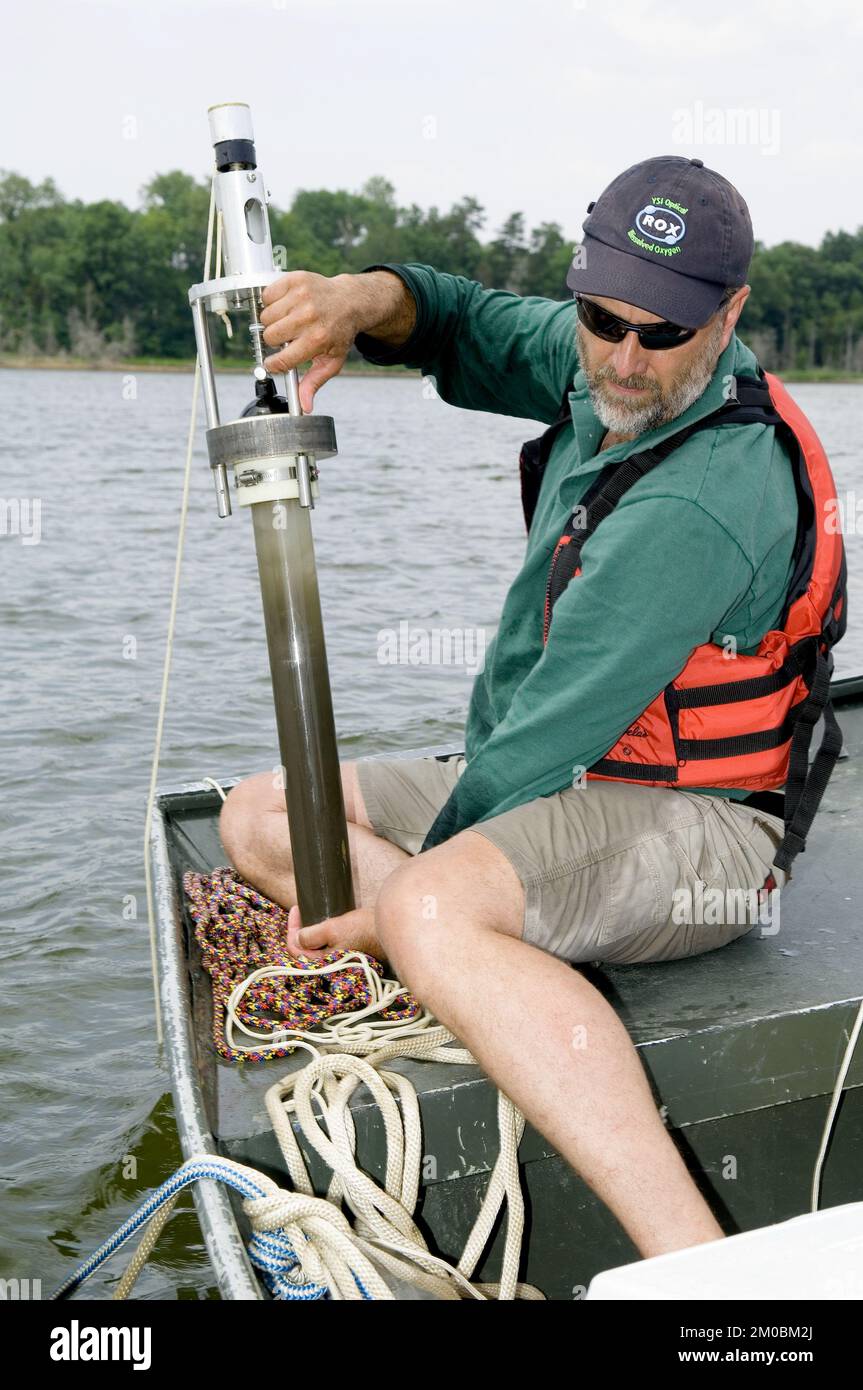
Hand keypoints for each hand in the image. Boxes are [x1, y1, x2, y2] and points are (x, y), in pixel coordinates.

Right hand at [259, 271, 360, 410]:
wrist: (350, 300)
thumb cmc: (339, 333)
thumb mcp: (332, 361)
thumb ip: (314, 383)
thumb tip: (304, 405)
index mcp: (317, 340)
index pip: (281, 359)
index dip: (274, 364)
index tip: (274, 363)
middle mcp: (309, 317)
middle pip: (269, 336)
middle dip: (275, 340)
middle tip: (289, 337)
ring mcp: (301, 297)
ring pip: (266, 316)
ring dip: (273, 321)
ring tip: (289, 321)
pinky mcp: (295, 280)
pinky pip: (266, 296)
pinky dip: (272, 302)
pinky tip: (287, 306)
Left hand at [286, 903, 381, 960]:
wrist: (391, 931)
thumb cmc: (364, 930)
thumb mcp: (334, 928)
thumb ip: (312, 935)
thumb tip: (298, 938)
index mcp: (323, 964)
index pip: (296, 950)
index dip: (292, 930)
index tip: (296, 910)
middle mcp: (330, 967)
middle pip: (304, 951)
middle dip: (298, 932)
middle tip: (300, 913)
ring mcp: (339, 962)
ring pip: (316, 949)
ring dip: (310, 934)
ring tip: (310, 916)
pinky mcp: (347, 956)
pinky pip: (327, 948)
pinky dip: (322, 937)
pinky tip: (325, 925)